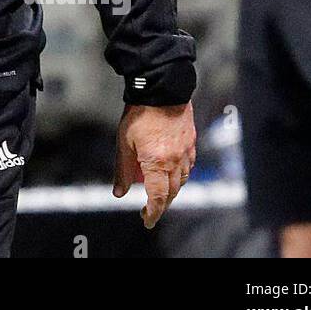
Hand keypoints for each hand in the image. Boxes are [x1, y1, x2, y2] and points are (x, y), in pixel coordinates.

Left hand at [113, 102, 196, 228]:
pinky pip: (188, 166)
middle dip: (161, 204)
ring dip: (171, 190)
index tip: (148, 220)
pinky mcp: (191, 142)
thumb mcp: (124, 142)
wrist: (161, 88)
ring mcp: (186, 151)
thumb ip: (122, 169)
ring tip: (159, 191)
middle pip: (172, 192)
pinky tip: (171, 171)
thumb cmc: (140, 113)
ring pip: (181, 180)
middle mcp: (175, 160)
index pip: (158, 198)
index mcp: (156, 162)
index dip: (153, 213)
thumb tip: (119, 192)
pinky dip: (179, 174)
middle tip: (150, 209)